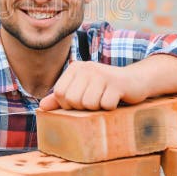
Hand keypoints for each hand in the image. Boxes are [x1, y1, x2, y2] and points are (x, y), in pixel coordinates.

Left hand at [38, 55, 176, 111]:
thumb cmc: (105, 89)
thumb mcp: (82, 90)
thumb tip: (41, 107)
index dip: (68, 104)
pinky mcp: (117, 83)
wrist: (135, 81)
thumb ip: (61, 98)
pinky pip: (105, 105)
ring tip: (105, 99)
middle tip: (96, 100)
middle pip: (73, 100)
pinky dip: (111, 108)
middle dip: (83, 108)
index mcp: (75, 68)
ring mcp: (102, 74)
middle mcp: (87, 68)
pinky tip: (116, 99)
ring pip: (89, 104)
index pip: (60, 94)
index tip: (81, 101)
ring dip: (98, 108)